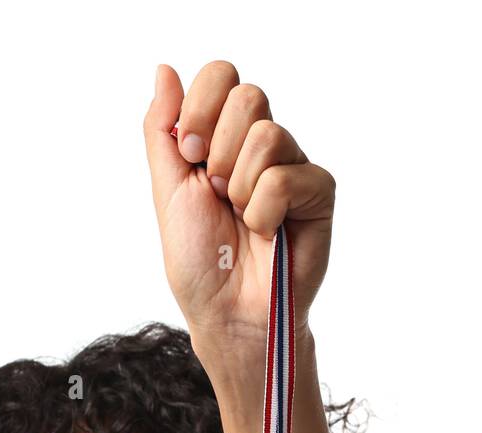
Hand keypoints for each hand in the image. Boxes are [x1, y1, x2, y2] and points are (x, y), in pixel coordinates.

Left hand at [143, 61, 335, 351]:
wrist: (227, 312)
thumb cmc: (201, 262)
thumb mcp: (168, 191)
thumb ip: (163, 131)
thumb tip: (165, 70)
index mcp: (225, 138)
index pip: (222, 76)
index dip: (201, 108)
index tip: (191, 154)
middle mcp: (262, 146)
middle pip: (248, 95)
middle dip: (218, 151)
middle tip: (217, 193)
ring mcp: (293, 167)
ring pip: (267, 135)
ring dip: (240, 188)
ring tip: (242, 219)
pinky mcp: (318, 193)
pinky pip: (286, 177)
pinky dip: (264, 212)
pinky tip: (268, 233)